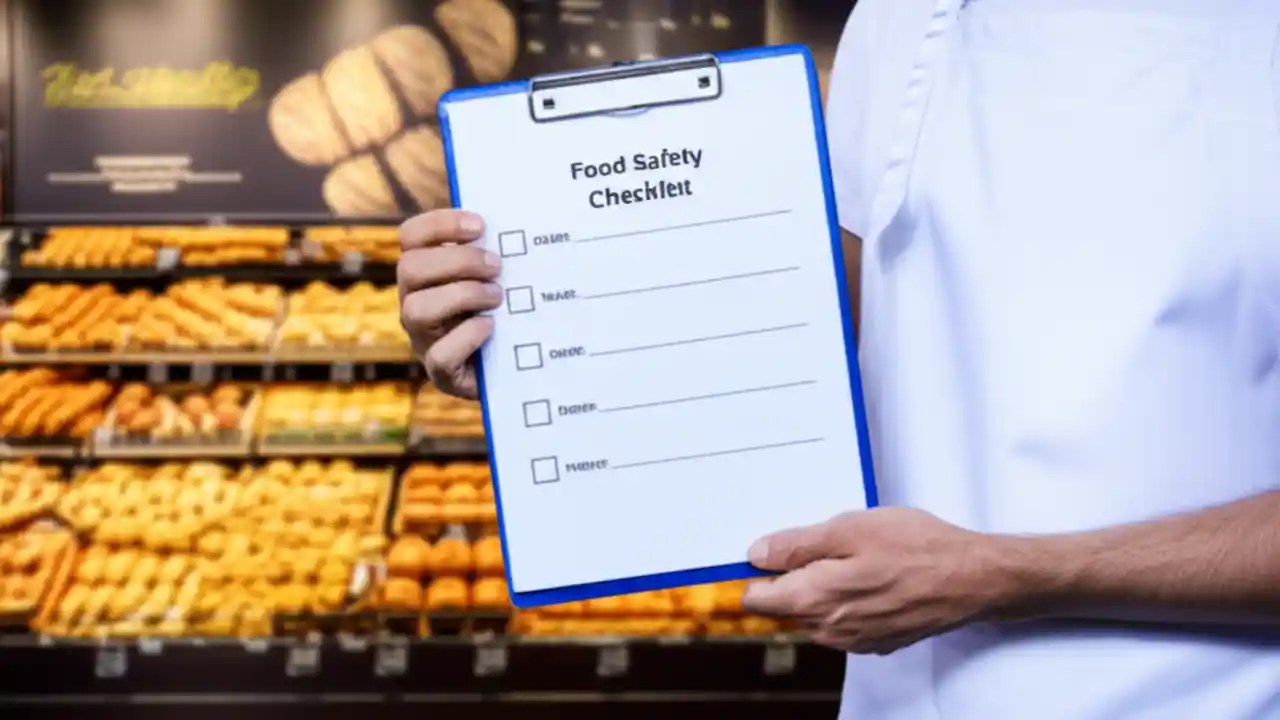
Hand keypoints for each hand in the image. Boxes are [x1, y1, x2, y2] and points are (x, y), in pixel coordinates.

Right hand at [398, 210, 501, 398]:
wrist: (521, 367)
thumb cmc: (510, 312)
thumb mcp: (502, 277)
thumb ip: (497, 253)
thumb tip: (517, 225)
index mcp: (425, 274)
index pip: (411, 237)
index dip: (440, 225)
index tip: (480, 226)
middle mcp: (415, 303)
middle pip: (410, 269)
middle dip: (458, 261)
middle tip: (496, 266)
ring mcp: (424, 340)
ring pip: (417, 310)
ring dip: (463, 296)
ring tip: (497, 297)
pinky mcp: (442, 374)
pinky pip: (440, 355)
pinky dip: (468, 337)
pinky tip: (491, 327)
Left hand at [742, 508, 1014, 654]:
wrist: (973, 578)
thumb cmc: (916, 547)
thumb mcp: (849, 528)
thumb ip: (797, 546)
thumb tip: (755, 555)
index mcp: (814, 600)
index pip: (755, 600)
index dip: (756, 574)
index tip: (766, 552)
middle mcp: (829, 629)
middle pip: (785, 606)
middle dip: (793, 577)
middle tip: (825, 543)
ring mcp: (854, 640)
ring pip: (815, 613)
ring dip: (823, 587)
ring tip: (856, 556)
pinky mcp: (876, 641)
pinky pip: (844, 620)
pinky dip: (849, 599)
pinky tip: (873, 575)